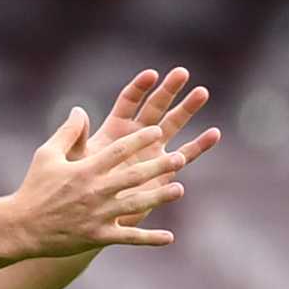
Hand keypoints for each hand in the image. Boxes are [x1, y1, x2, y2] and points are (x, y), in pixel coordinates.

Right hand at [11, 109, 185, 256]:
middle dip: (158, 166)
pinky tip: (170, 237)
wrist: (22, 227)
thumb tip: (80, 109)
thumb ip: (68, 132)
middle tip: (178, 158)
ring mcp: (99, 215)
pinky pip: (129, 238)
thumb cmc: (35, 188)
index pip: (118, 150)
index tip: (157, 131)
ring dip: (159, 198)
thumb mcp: (47, 154)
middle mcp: (96, 191)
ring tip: (179, 189)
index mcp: (85, 170)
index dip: (139, 139)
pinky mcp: (100, 236)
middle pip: (133, 176)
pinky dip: (150, 239)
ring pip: (136, 205)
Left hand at [79, 67, 224, 224]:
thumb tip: (78, 110)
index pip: (129, 101)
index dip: (140, 88)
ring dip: (188, 109)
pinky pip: (186, 155)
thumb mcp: (74, 160)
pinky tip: (214, 133)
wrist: (96, 215)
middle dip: (169, 90)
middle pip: (155, 107)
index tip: (151, 75)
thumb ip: (76, 137)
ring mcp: (153, 152)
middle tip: (182, 72)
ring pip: (174, 125)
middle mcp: (137, 136)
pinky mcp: (165, 170)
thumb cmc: (79, 188)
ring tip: (202, 92)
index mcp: (115, 129)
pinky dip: (200, 145)